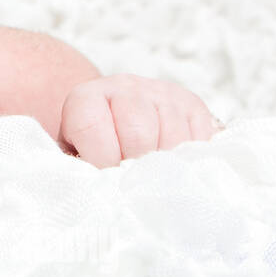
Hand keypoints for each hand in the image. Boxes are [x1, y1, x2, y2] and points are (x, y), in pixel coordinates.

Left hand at [58, 74, 221, 167]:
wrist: (117, 121)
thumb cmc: (92, 147)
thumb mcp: (76, 156)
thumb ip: (82, 169)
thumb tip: (102, 189)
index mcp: (86, 98)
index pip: (93, 128)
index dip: (101, 161)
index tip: (107, 178)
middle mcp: (124, 87)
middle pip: (138, 134)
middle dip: (136, 168)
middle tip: (134, 182)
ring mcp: (161, 92)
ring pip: (173, 138)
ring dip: (166, 165)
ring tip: (153, 175)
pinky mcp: (192, 104)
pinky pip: (200, 138)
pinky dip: (190, 160)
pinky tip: (175, 165)